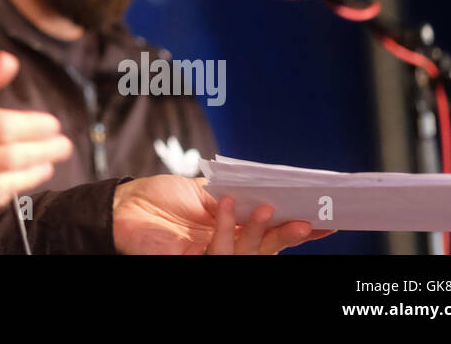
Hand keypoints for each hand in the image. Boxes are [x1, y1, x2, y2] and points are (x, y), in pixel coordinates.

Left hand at [111, 175, 336, 253]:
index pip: (272, 233)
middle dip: (291, 234)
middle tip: (310, 220)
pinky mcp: (195, 262)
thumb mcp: (203, 189)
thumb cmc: (158, 197)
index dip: (298, 228)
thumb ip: (235, 192)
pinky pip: (220, 252)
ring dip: (263, 231)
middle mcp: (227, 246)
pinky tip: (227, 206)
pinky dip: (227, 227)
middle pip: (268, 248)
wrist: (122, 206)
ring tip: (272, 208)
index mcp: (233, 229)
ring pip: (251, 254)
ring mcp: (212, 256)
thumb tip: (272, 187)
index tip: (327, 219)